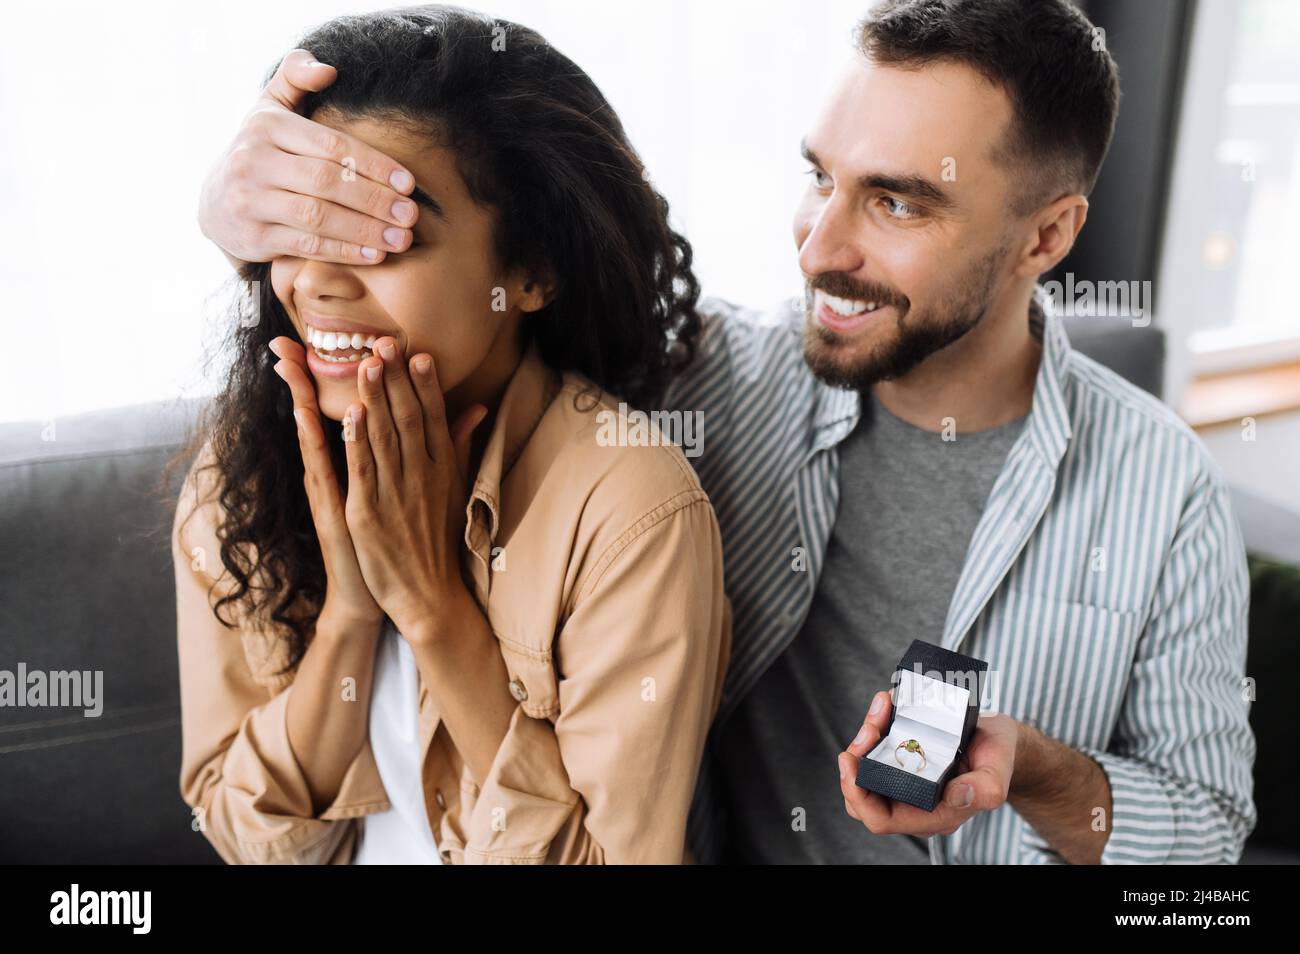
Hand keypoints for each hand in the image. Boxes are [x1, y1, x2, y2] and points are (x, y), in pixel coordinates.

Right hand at [198, 48, 418, 267]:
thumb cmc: (259, 151)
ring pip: (317, 217)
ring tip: (400, 239)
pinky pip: (305, 245)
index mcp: (267, 126)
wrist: (213, 202)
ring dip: (364, 230)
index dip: (373, 164)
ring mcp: (251, 201)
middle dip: (375, 200)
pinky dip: (342, 251)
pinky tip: (374, 255)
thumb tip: (329, 69)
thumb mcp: (269, 108)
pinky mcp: (253, 237)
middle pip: (326, 182)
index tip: (408, 183)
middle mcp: (254, 162)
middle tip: (411, 215)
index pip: (330, 145)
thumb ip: (295, 77)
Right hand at [268, 337, 383, 629]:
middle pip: (311, 418)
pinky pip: (326, 472)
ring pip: (313, 439)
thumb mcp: (400, 490)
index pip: (332, 412)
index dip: (318, 378)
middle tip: (280, 341)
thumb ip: (407, 453)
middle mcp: (334, 476)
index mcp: (351, 466)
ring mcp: (331, 494)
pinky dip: (319, 444)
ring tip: (293, 365)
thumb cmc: (396, 540)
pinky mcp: (337, 512)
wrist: (396, 592)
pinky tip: (313, 418)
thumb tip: (417, 420)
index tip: (303, 340)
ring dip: (305, 400)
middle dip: (300, 379)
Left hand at [338, 338, 487, 642]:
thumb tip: (478, 408)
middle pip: (407, 420)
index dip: (424, 385)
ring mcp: (394, 494)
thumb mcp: (454, 489)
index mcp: (441, 468)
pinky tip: (349, 415)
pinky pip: (361, 471)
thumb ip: (459, 444)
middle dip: (396, 380)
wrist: (428, 594)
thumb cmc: (438, 540)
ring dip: (374, 400)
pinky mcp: (367, 514)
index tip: (417, 353)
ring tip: (366, 365)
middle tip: (385, 343)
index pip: (433, 417)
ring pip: (383, 438)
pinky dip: (355, 442)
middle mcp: (420, 476)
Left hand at [837, 688, 1019, 837]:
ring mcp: (907, 778)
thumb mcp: (999, 774)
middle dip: (858, 759)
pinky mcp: (905, 756)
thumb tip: (956, 796)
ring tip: (882, 707)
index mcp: (934, 814)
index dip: (857, 796)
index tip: (849, 760)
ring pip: (868, 768)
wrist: (1000, 740)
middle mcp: (914, 800)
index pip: (881, 819)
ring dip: (867, 736)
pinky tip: (888, 702)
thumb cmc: (998, 759)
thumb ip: (984, 790)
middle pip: (865, 793)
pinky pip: (879, 747)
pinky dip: (878, 724)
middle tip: (870, 727)